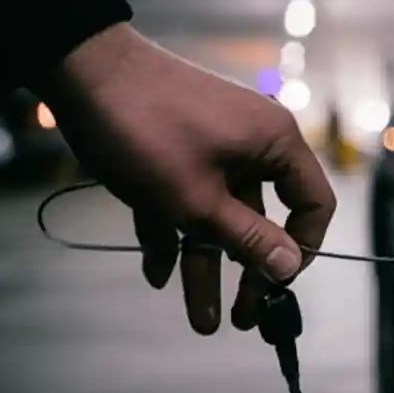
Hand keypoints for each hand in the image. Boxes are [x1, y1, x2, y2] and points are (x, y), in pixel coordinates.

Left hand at [35, 23, 335, 333]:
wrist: (80, 73)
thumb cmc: (148, 133)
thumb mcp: (199, 201)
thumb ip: (248, 239)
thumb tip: (290, 267)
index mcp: (274, 144)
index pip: (313, 204)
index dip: (300, 250)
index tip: (278, 286)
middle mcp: (251, 143)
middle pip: (261, 219)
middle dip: (247, 273)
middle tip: (240, 319)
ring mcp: (211, 146)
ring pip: (217, 215)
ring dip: (207, 264)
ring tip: (199, 319)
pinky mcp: (175, 149)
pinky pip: (185, 199)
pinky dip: (174, 234)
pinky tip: (158, 273)